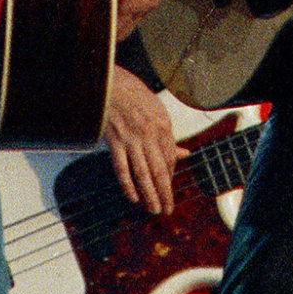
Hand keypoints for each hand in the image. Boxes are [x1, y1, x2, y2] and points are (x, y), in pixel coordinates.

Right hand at [102, 66, 183, 213]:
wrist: (108, 83)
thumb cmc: (133, 95)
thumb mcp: (157, 111)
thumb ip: (168, 136)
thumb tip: (184, 154)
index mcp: (163, 125)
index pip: (170, 159)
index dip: (170, 177)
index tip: (168, 189)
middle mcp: (149, 134)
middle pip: (159, 170)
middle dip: (164, 193)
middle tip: (167, 210)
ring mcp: (131, 139)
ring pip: (142, 173)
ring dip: (149, 194)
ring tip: (153, 209)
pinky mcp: (114, 142)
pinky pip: (122, 168)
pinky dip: (128, 185)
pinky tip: (133, 197)